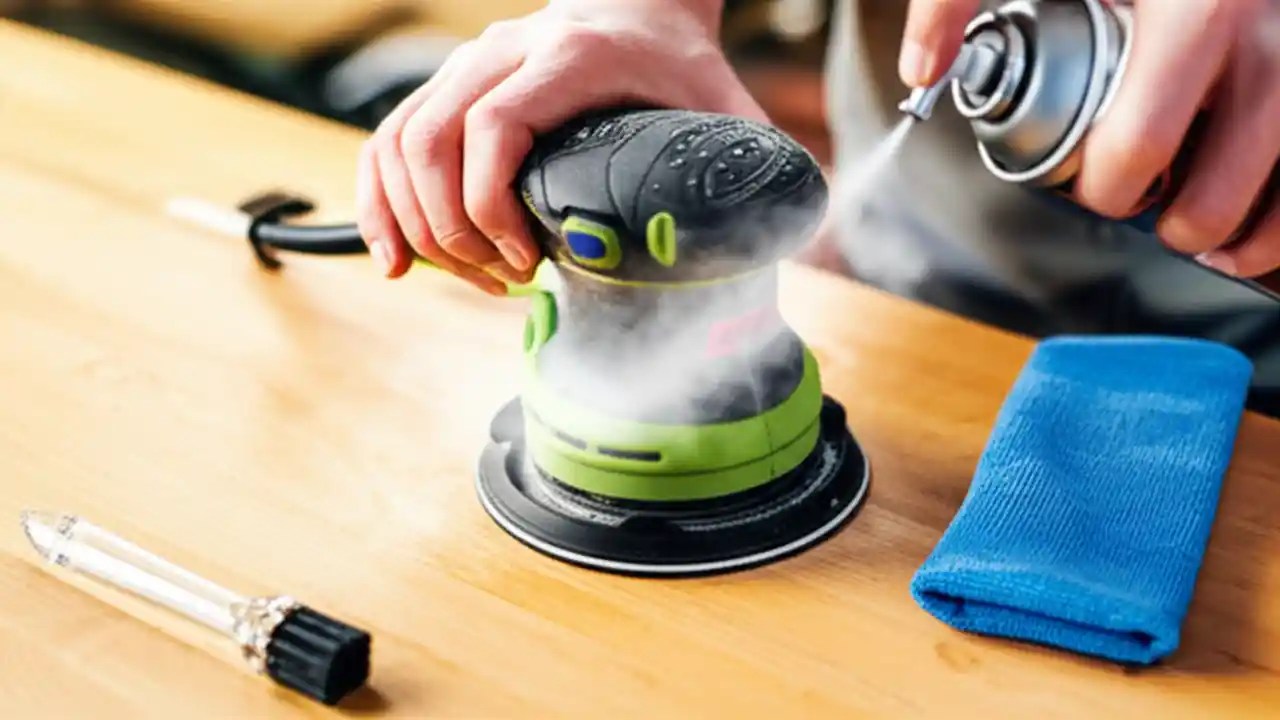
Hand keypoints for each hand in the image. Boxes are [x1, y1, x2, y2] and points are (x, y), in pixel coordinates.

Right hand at [356, 0, 765, 294]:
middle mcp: (503, 51)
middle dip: (453, 229)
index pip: (494, 125)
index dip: (490, 203)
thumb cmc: (682, 67)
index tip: (524, 260)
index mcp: (568, 57)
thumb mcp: (725, 110)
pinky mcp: (448, 89)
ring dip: (413, 224)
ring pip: (398, 142)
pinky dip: (379, 202)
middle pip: (431, 140)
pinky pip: (387, 142)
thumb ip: (751, 168)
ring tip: (460, 279)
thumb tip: (788, 242)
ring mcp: (466, 67)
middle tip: (504, 279)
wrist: (645, 8)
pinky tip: (393, 258)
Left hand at [899, 0, 1279, 278]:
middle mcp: (1260, 27)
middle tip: (1131, 201)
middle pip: (1216, 184)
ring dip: (1230, 229)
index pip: (1138, 143)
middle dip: (1164, 218)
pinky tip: (1246, 236)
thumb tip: (923, 68)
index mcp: (1189, 5)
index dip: (1101, 186)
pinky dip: (1278, 224)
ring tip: (1190, 228)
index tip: (1084, 180)